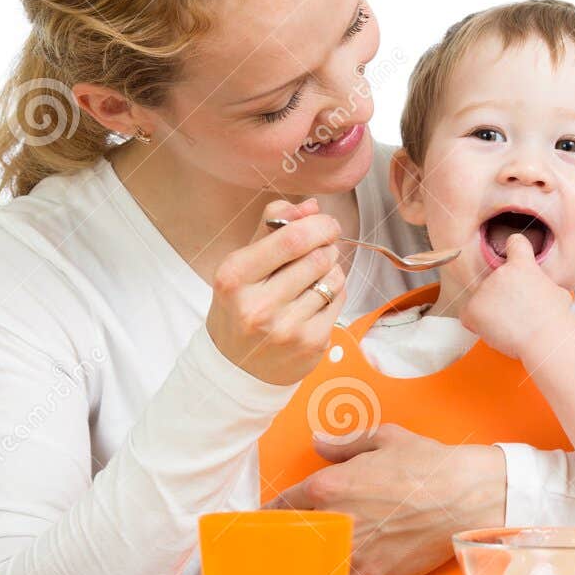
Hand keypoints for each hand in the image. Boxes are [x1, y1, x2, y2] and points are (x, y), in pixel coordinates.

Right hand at [205, 197, 345, 385]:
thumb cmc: (240, 307)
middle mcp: (259, 306)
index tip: (326, 223)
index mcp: (235, 277)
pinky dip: (333, 293)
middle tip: (321, 248)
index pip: (291, 239)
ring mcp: (287, 329)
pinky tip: (315, 300)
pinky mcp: (312, 344)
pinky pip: (339, 300)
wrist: (235, 368)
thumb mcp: (242, 266)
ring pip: (333, 278)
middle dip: (326, 246)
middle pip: (317, 257)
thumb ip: (272, 229)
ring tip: (313, 278)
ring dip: (330, 270)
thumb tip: (311, 206)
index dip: (318, 225)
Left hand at [266, 424, 506, 574]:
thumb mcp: (384, 439)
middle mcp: (333, 519)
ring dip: (296, 571)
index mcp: (329, 485)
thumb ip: (344, 444)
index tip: (262, 524)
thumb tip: (318, 443)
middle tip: (269, 552)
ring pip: (307, 568)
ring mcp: (351, 550)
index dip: (268, 516)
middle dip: (277, 545)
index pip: (282, 505)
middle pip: (288, 540)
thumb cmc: (427, 464)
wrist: (464, 496)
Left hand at [458, 232, 574, 362]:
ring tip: (510, 325)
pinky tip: (494, 330)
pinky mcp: (472, 308)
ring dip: (490, 311)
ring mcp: (484, 289)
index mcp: (522, 265)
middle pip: (495, 280)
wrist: (545, 339)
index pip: (514, 243)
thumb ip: (540, 283)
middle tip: (516, 312)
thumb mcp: (556, 292)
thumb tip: (539, 288)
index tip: (513, 259)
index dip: (515, 251)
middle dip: (502, 294)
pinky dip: (477, 324)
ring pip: (481, 298)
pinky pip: (468, 315)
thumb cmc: (555, 321)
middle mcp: (500, 272)